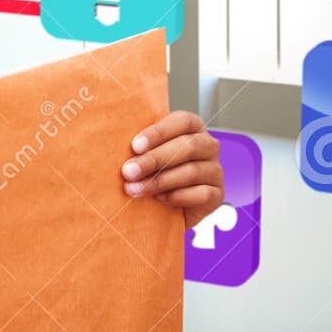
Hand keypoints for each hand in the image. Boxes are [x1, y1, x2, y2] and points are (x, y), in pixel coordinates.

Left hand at [120, 110, 224, 227]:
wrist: (164, 210)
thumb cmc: (152, 174)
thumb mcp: (145, 155)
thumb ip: (140, 146)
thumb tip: (113, 139)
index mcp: (192, 128)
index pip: (183, 121)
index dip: (159, 132)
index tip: (135, 146)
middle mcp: (208, 146)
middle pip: (187, 146)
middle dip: (154, 159)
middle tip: (128, 171)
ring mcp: (215, 170)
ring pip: (192, 171)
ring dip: (159, 181)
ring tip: (135, 189)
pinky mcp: (217, 195)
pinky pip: (202, 194)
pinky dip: (178, 197)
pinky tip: (160, 200)